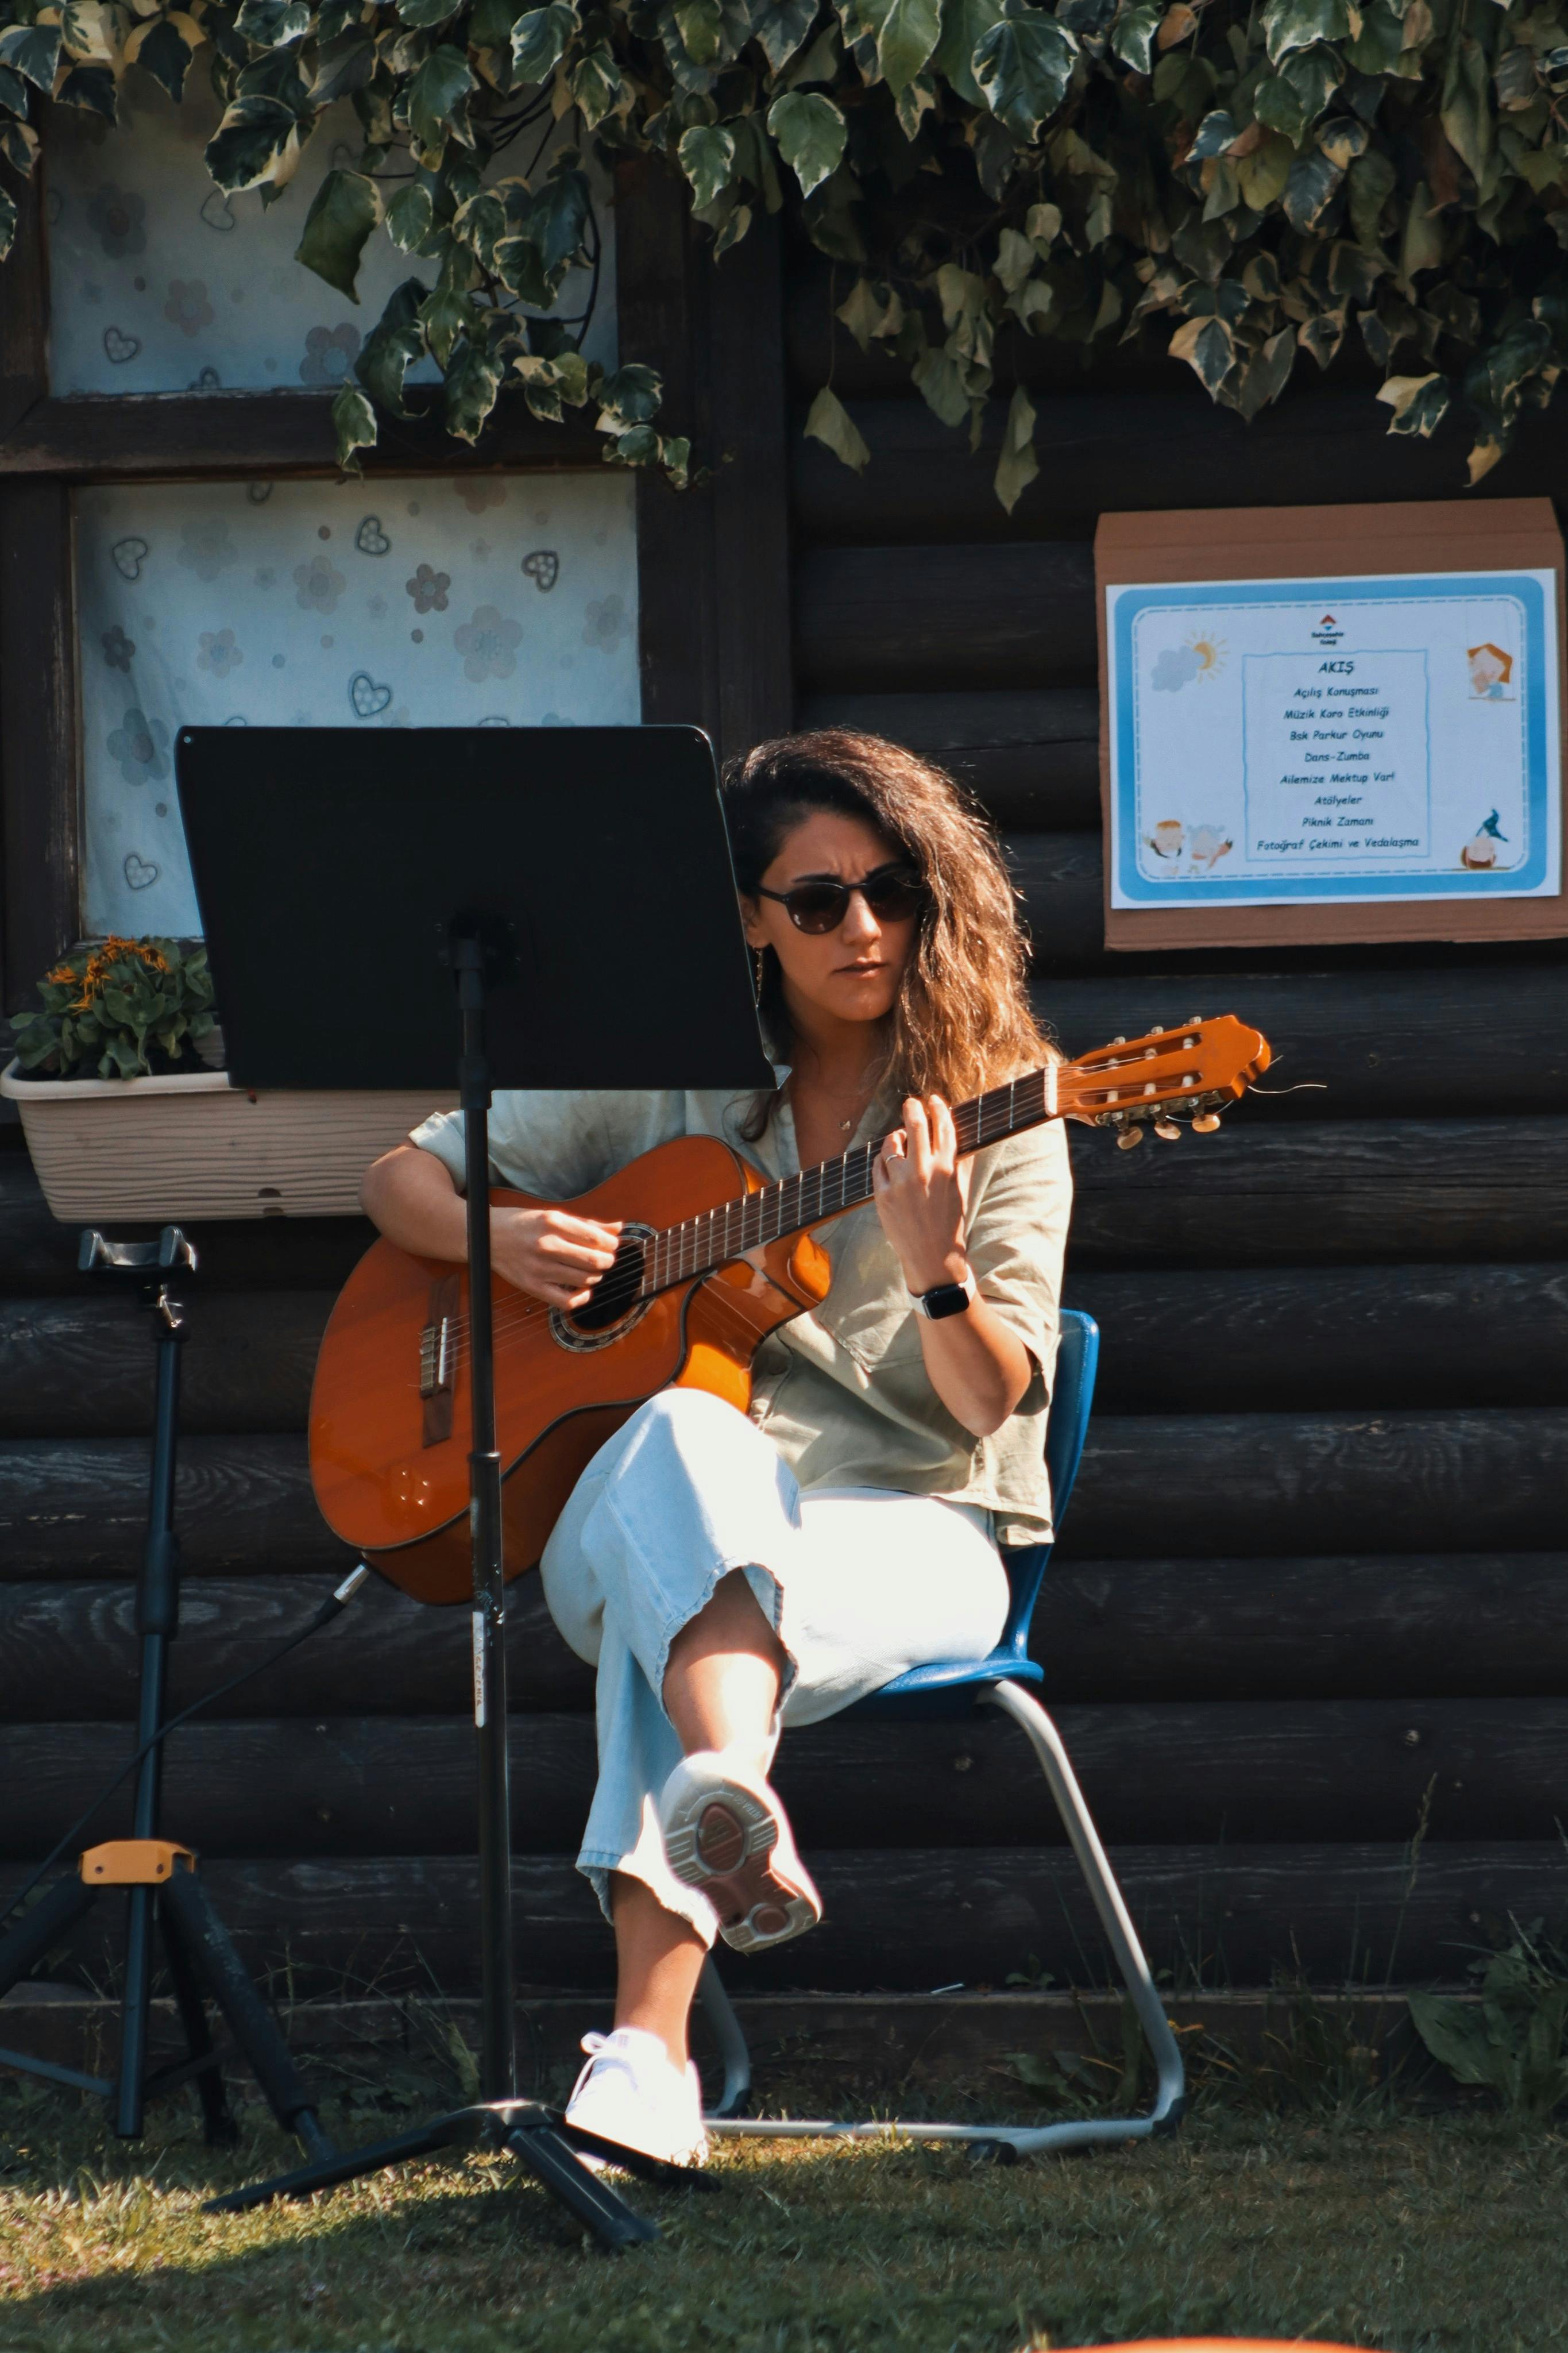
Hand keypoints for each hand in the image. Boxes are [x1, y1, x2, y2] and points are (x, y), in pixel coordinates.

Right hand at [490, 1205, 622, 1307]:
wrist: (484, 1236)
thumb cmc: (520, 1224)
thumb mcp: (552, 1216)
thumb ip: (587, 1224)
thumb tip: (619, 1228)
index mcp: (552, 1222)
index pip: (596, 1238)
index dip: (611, 1244)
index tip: (611, 1245)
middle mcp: (546, 1244)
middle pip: (594, 1261)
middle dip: (607, 1261)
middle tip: (606, 1259)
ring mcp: (538, 1267)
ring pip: (584, 1280)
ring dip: (596, 1276)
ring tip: (592, 1271)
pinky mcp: (532, 1286)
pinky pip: (566, 1301)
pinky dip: (581, 1298)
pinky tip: (583, 1290)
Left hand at [871, 1094, 969, 1294]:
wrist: (932, 1257)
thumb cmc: (950, 1224)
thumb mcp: (960, 1191)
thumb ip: (960, 1164)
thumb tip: (961, 1140)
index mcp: (947, 1170)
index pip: (943, 1127)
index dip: (938, 1109)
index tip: (934, 1101)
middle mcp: (923, 1173)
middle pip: (915, 1126)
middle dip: (913, 1109)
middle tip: (911, 1104)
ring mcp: (900, 1184)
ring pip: (891, 1144)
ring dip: (895, 1137)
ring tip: (899, 1139)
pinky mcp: (882, 1196)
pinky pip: (878, 1165)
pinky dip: (883, 1159)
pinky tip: (889, 1162)